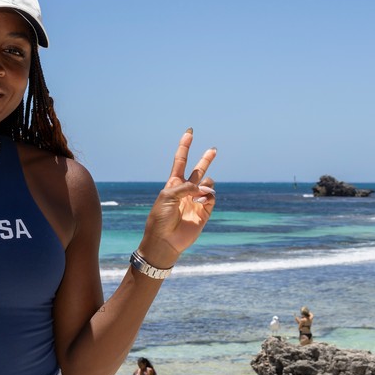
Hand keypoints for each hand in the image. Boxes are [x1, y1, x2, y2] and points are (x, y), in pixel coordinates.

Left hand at [138, 129, 216, 268]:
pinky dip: (208, 196)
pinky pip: (211, 198)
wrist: (164, 241)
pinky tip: (201, 200)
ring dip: (206, 184)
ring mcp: (196, 201)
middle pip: (198, 170)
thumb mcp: (168, 196)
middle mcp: (186, 191)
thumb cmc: (160, 218)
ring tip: (200, 191)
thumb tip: (203, 188)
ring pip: (208, 184)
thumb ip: (185, 187)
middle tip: (213, 149)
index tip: (189, 132)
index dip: (185, 147)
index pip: (180, 161)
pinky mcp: (204, 212)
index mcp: (173, 184)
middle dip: (205, 160)